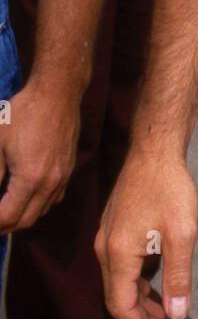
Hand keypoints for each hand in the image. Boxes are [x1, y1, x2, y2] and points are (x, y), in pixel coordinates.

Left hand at [0, 81, 79, 232]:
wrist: (58, 93)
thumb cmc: (23, 113)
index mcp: (30, 178)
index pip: (8, 216)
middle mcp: (50, 184)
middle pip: (26, 221)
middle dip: (5, 226)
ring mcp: (63, 177)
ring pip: (41, 212)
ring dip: (22, 217)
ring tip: (5, 210)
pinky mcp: (69, 169)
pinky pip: (53, 199)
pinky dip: (38, 205)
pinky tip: (26, 196)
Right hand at [95, 153, 197, 318]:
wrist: (154, 149)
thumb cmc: (169, 188)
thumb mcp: (181, 234)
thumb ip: (178, 276)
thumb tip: (177, 313)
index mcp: (118, 254)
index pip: (121, 304)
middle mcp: (105, 249)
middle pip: (118, 295)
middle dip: (141, 317)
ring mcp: (108, 236)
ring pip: (120, 279)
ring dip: (140, 299)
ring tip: (163, 314)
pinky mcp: (115, 226)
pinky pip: (122, 264)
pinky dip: (137, 280)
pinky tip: (154, 284)